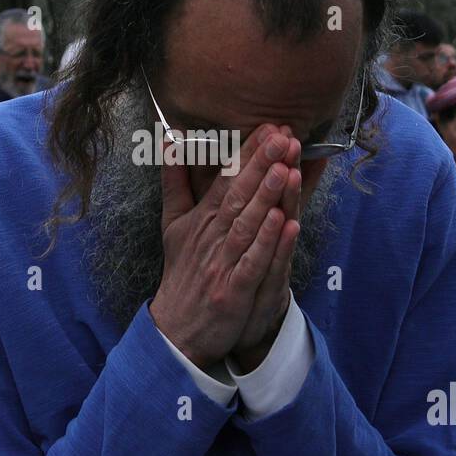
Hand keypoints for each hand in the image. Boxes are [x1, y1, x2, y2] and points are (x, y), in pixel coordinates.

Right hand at [149, 124, 300, 368]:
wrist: (176, 328)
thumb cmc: (182, 272)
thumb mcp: (174, 223)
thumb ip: (175, 182)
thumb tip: (169, 141)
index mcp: (203, 218)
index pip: (226, 179)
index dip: (248, 153)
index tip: (269, 127)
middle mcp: (212, 236)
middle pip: (239, 196)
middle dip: (261, 164)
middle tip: (282, 136)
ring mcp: (223, 264)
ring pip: (248, 225)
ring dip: (267, 196)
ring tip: (285, 168)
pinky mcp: (233, 291)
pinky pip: (253, 263)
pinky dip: (269, 243)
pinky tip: (286, 222)